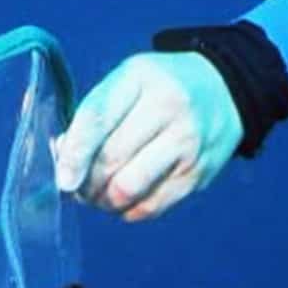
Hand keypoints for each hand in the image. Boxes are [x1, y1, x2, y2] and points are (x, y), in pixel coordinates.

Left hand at [52, 52, 241, 221]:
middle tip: (76, 186)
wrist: (225, 89)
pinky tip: (123, 199)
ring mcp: (187, 142)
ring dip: (103, 200)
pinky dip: (127, 210)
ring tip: (97, 195)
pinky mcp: (198, 174)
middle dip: (85, 181)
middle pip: (111, 158)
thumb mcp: (128, 80)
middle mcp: (168, 107)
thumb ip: (93, 115)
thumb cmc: (161, 87)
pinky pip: (151, 207)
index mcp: (141, 77)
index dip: (74, 153)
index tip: (62, 178)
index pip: (98, 117)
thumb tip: (62, 160)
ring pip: (128, 188)